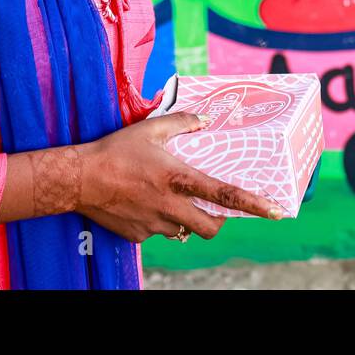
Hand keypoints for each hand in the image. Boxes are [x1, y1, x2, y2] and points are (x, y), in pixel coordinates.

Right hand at [77, 112, 284, 242]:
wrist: (78, 178)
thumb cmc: (116, 150)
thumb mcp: (151, 128)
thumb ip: (183, 122)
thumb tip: (205, 119)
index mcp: (178, 178)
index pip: (225, 195)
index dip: (254, 204)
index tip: (276, 211)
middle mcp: (171, 205)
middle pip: (210, 227)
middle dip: (218, 222)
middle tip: (214, 209)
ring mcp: (155, 224)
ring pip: (184, 231)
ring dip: (186, 219)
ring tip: (170, 200)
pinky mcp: (139, 235)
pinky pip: (159, 232)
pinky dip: (159, 221)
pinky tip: (143, 204)